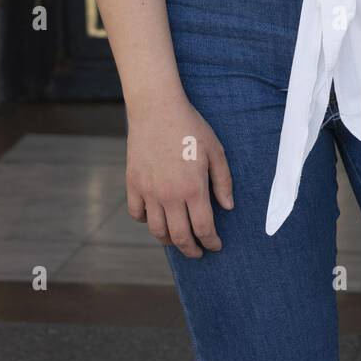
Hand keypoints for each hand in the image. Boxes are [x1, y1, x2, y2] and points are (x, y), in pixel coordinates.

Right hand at [126, 93, 233, 257]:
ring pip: (157, 230)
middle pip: (180, 237)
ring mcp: (148, 191)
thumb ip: (223, 181)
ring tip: (178, 239)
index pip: (203, 228)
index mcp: (192, 188)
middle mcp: (169, 195)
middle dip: (192, 249)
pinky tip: (157, 217)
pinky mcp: (133, 183)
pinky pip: (137, 214)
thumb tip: (228, 208)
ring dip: (169, 240)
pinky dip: (146, 221)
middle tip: (198, 252)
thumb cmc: (190, 127)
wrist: (156, 108)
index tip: (216, 246)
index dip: (211, 242)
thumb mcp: (215, 150)